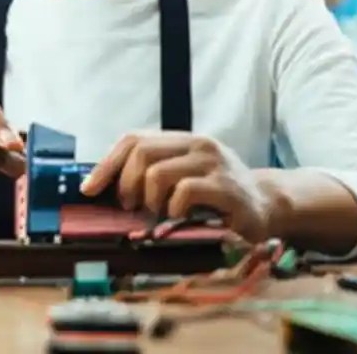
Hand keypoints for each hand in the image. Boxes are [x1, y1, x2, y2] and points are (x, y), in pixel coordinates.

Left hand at [82, 132, 271, 242]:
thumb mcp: (183, 177)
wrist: (266, 207)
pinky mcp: (227, 188)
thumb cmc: (216, 197)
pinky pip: (183, 192)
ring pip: (158, 173)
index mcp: (182, 140)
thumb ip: (151, 174)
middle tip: (133, 207)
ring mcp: (214, 165)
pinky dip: (174, 209)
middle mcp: (198, 145)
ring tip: (162, 213)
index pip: (133, 139)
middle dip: (127, 184)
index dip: (106, 165)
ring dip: (151, 200)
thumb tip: (102, 187)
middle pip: (141, 153)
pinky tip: (182, 217)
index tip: (89, 190)